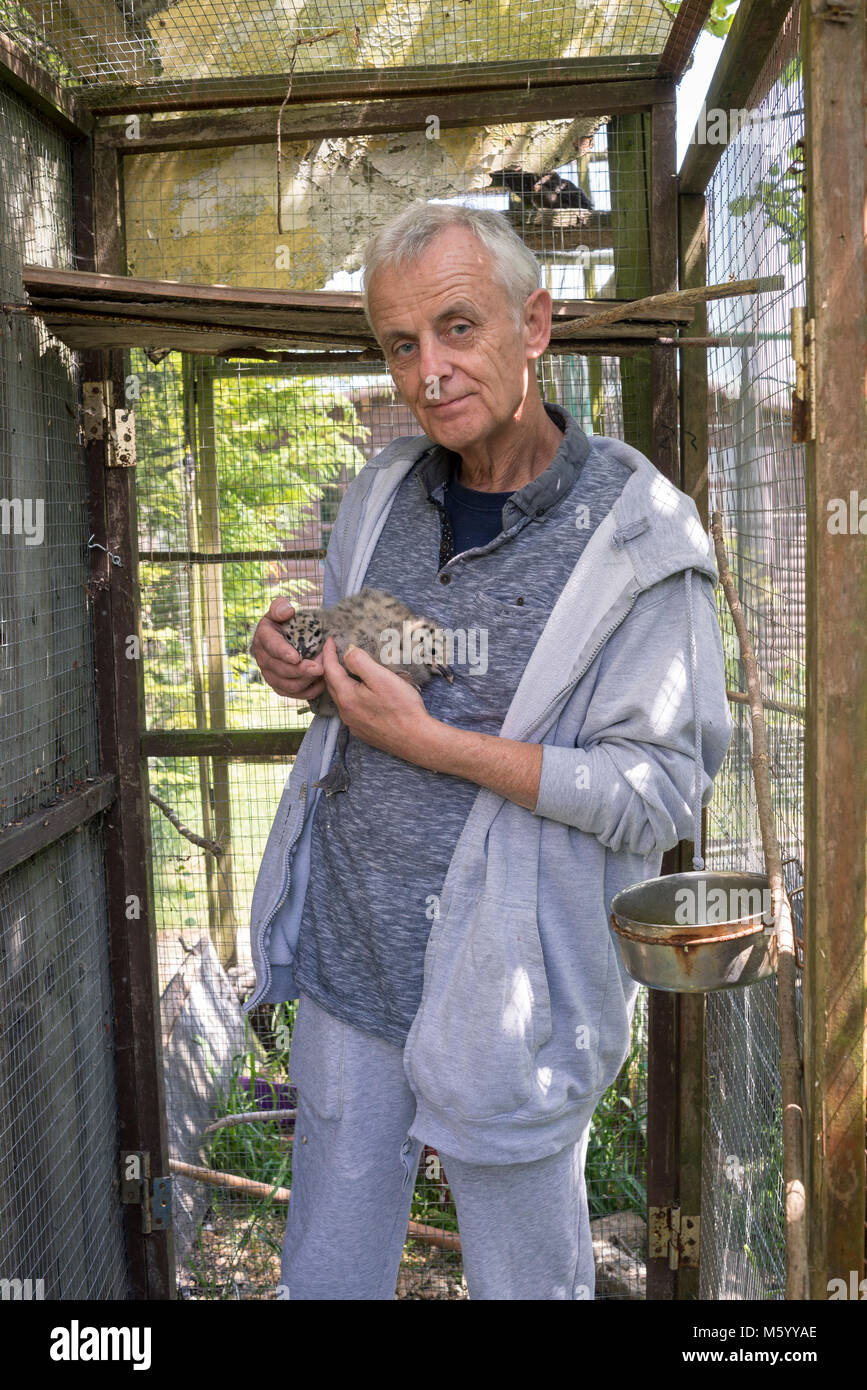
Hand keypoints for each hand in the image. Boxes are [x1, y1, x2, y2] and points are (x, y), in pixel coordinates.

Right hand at [251, 597, 325, 700]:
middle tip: (321, 666)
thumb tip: (287, 612)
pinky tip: (323, 683)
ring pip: (289, 685)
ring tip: (324, 671)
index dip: (283, 653)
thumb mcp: (280, 609)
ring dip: (308, 680)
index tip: (296, 657)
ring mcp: (271, 676)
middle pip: (281, 670)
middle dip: (302, 670)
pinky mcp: (281, 687)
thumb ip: (280, 607)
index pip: (271, 646)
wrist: (284, 636)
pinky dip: (310, 691)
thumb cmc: (285, 622)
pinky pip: (295, 694)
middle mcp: (264, 659)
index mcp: (263, 638)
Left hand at [320, 637, 432, 759]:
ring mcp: (353, 723)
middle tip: (333, 652)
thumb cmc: (402, 708)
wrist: (415, 739)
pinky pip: (350, 709)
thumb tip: (347, 652)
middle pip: (331, 684)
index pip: (330, 669)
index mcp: (347, 696)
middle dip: (330, 667)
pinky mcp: (362, 731)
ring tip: (345, 670)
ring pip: (340, 698)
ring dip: (339, 682)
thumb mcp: (381, 677)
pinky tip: (359, 693)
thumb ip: (360, 662)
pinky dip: (349, 696)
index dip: (328, 652)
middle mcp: (345, 712)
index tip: (330, 639)